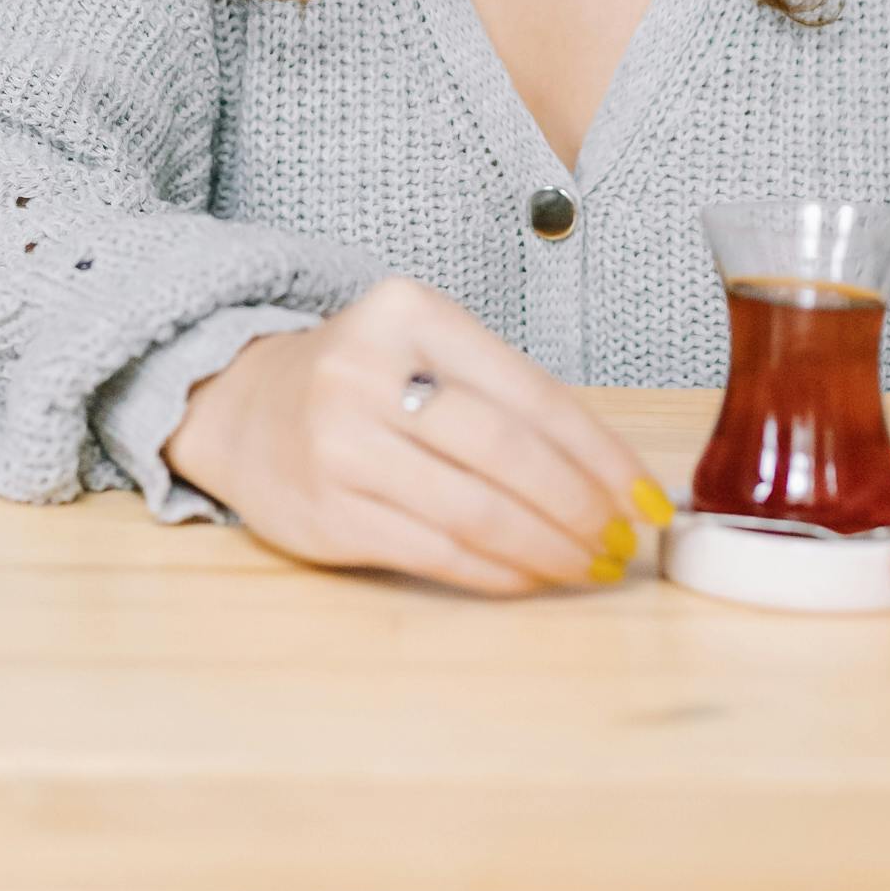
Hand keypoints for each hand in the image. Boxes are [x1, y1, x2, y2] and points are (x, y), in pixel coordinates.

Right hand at [163, 276, 670, 596]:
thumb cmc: (366, 379)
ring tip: (589, 565)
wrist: (243, 406)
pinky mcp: (326, 511)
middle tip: (622, 540)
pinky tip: (530, 577)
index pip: (531, 392)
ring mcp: (341, 444)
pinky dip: (496, 571)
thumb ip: (503, 392)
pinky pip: (434, 550)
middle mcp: (368, 372)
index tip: (646, 497)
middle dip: (580, 506)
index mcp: (410, 313)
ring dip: (548, 548)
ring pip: (474, 509)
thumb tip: (610, 472)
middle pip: (506, 452)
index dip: (600, 454)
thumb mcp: (426, 348)